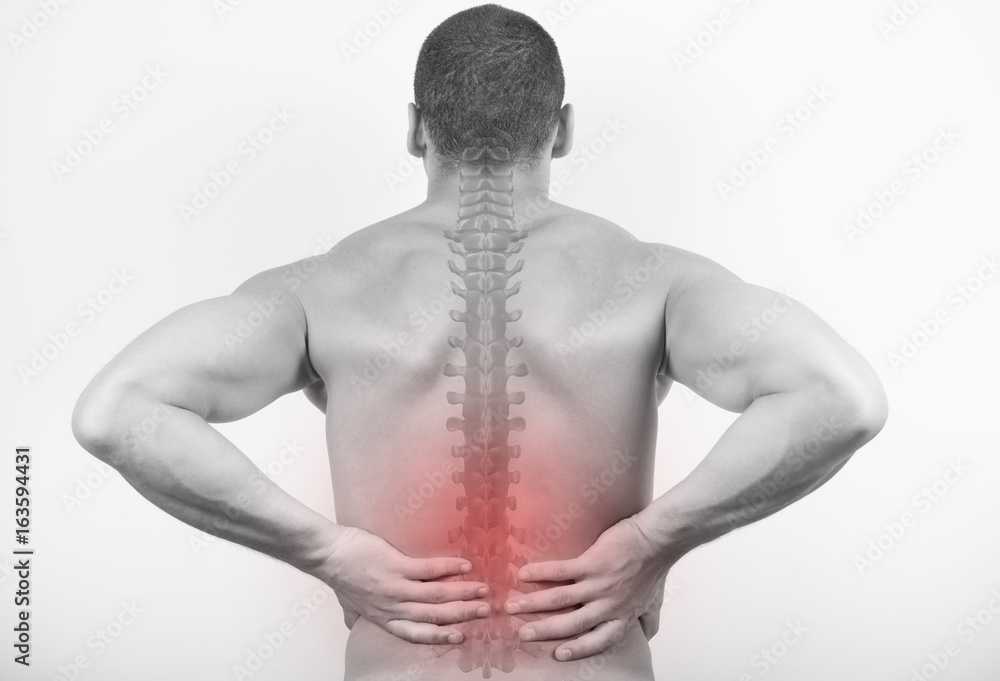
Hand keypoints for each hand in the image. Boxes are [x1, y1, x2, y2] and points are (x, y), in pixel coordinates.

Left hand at [314, 525, 490, 644]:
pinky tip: (464, 567)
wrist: (327, 554)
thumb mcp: (349, 606)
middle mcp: (392, 607)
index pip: (416, 633)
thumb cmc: (340, 577)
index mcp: (384, 618)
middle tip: (485, 611)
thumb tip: (355, 625)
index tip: (462, 637)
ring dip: (462, 592)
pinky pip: (428, 570)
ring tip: (482, 589)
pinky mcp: (395, 566)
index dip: (440, 637)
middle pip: (434, 616)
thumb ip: (359, 616)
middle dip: (462, 614)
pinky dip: (448, 569)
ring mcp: (395, 587)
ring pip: (435, 595)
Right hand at [505, 516, 675, 660]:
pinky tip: (523, 573)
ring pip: (560, 600)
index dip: (578, 649)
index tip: (557, 654)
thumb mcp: (653, 603)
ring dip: (533, 604)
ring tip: (512, 606)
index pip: (598, 640)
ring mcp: (599, 585)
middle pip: (572, 624)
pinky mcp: (592, 563)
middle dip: (544, 631)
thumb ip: (646, 622)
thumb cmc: (654, 568)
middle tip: (522, 633)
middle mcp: (608, 605)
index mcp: (621, 617)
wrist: (657, 539)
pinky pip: (560, 571)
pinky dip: (540, 573)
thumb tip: (646, 638)